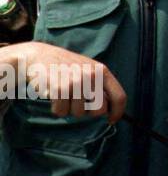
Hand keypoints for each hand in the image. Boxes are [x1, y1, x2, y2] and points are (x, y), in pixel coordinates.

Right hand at [0, 42, 125, 121]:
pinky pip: (61, 112)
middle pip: (99, 110)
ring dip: (70, 109)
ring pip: (79, 113)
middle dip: (89, 112)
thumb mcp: (89, 70)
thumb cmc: (67, 66)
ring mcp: (75, 82)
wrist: (40, 55)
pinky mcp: (58, 88)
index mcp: (102, 71)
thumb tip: (110, 110)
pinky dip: (57, 109)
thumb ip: (100, 86)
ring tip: (65, 95)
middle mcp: (91, 76)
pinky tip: (54, 97)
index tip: (112, 120)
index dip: (117, 112)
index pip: (119, 97)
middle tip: (79, 104)